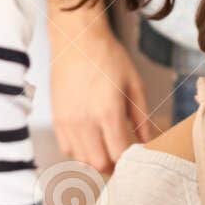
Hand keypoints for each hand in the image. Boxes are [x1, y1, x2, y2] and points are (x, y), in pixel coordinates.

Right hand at [51, 26, 152, 173]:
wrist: (76, 39)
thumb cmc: (108, 56)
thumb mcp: (134, 84)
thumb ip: (141, 117)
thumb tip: (147, 141)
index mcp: (107, 112)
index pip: (119, 154)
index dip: (130, 160)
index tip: (138, 157)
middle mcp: (84, 121)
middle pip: (99, 163)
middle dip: (114, 166)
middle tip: (124, 158)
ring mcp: (67, 121)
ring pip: (82, 160)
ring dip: (96, 159)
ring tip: (108, 150)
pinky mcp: (56, 119)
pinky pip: (67, 148)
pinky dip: (80, 151)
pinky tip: (91, 141)